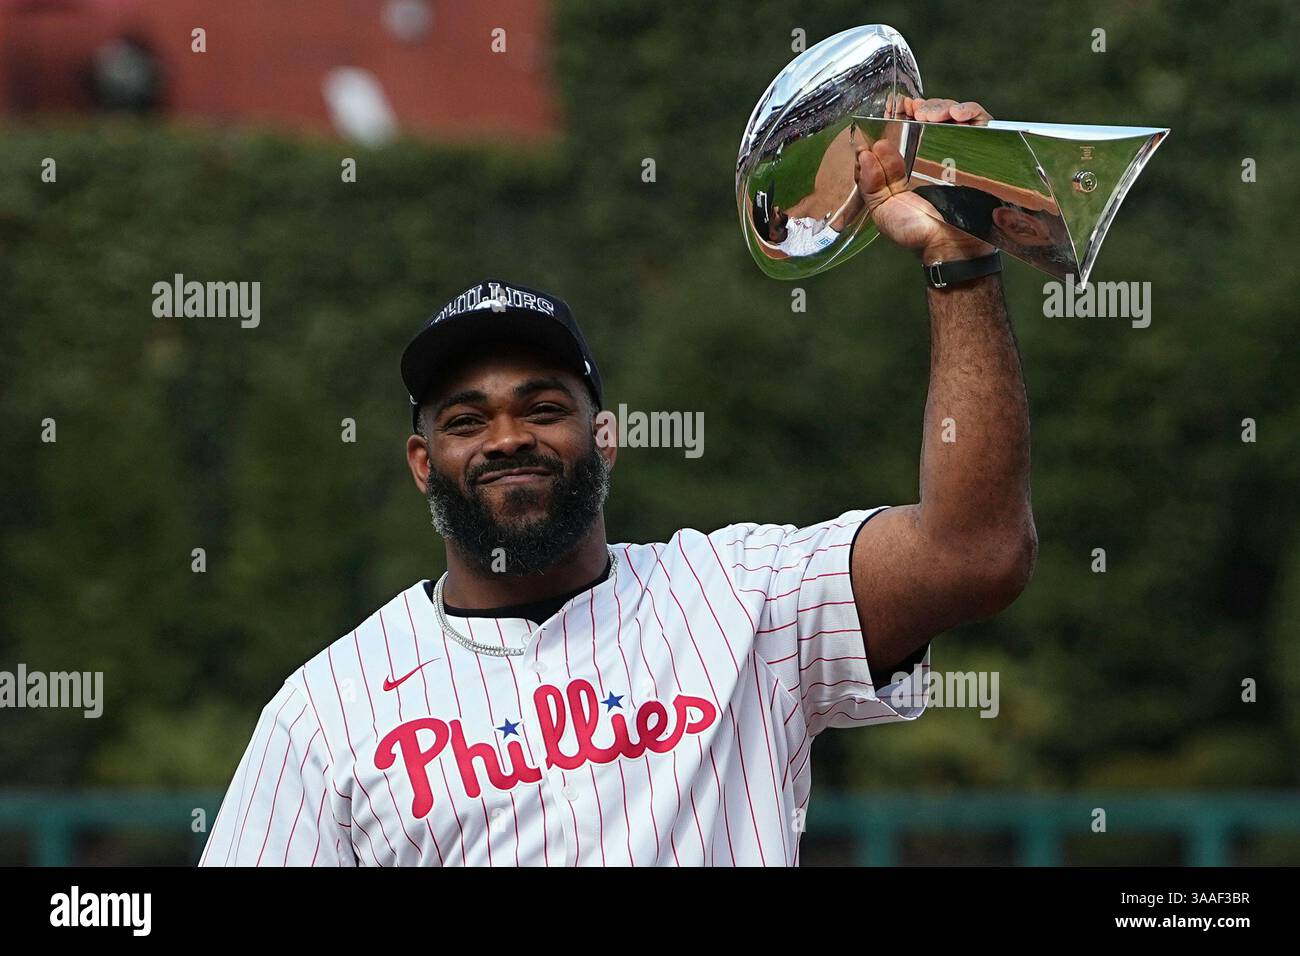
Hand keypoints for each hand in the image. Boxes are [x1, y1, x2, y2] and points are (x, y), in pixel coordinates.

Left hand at [854, 97, 996, 262]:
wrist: (949, 248)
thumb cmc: (916, 232)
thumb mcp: (883, 209)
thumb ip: (871, 182)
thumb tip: (865, 152)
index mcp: (907, 161)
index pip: (904, 125)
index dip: (899, 111)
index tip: (894, 106)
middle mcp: (934, 152)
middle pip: (929, 114)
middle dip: (920, 106)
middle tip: (912, 110)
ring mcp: (959, 149)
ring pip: (953, 113)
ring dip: (941, 107)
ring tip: (929, 115)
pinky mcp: (983, 151)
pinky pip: (981, 122)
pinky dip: (970, 112)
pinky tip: (957, 116)